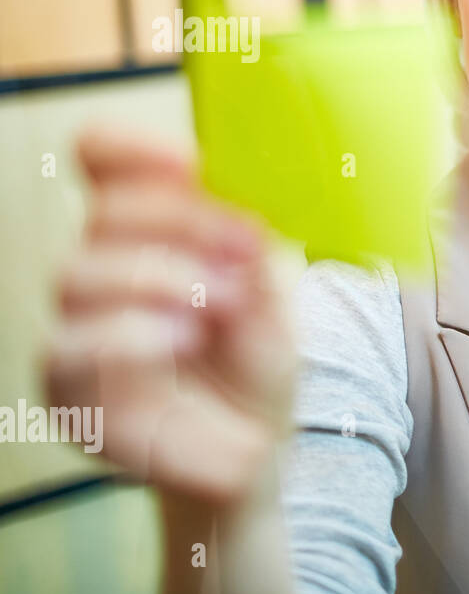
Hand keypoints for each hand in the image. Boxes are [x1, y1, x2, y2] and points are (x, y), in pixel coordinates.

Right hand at [42, 124, 297, 507]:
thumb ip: (250, 261)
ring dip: (158, 278)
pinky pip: (69, 351)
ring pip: (78, 276)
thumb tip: (238, 232)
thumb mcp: (274, 301)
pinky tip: (181, 338)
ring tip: (218, 305)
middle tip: (240, 252)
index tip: (186, 162)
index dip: (129, 149)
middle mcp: (105, 273)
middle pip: (101, 216)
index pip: (102, 161)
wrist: (257, 445)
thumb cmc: (255, 361)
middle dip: (178, 225)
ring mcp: (81, 331)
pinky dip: (128, 336)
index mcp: (150, 232)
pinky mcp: (71, 395)